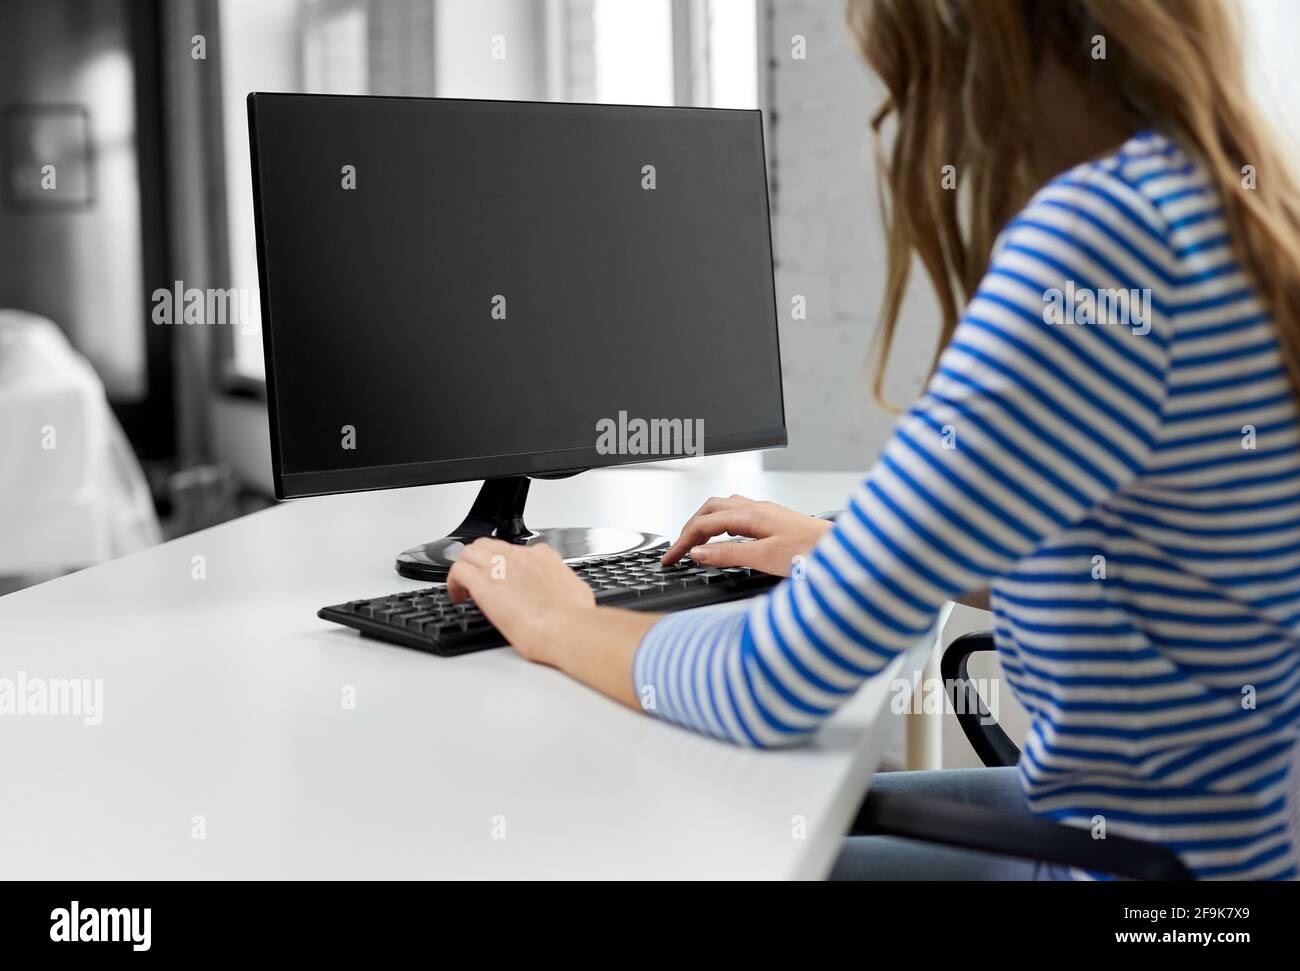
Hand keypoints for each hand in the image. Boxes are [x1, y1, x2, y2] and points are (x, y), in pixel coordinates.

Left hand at [446, 538, 594, 663]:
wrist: (566, 627)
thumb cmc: (574, 617)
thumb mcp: (576, 592)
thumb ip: (563, 587)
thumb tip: (566, 593)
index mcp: (542, 557)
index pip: (517, 550)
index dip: (506, 564)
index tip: (504, 578)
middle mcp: (520, 557)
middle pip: (489, 546)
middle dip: (481, 560)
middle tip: (479, 579)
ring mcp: (499, 566)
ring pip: (469, 553)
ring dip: (465, 567)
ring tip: (464, 586)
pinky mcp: (483, 583)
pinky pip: (458, 571)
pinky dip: (453, 582)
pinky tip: (457, 596)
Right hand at [662, 495, 832, 575]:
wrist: (844, 551)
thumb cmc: (813, 553)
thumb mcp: (763, 558)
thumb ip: (728, 555)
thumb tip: (698, 553)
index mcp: (750, 514)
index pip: (703, 524)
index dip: (683, 541)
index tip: (671, 558)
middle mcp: (757, 508)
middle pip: (710, 510)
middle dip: (689, 528)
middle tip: (678, 549)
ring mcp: (766, 512)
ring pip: (724, 509)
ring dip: (705, 523)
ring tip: (696, 543)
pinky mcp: (774, 520)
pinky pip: (738, 515)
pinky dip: (722, 526)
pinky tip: (725, 539)